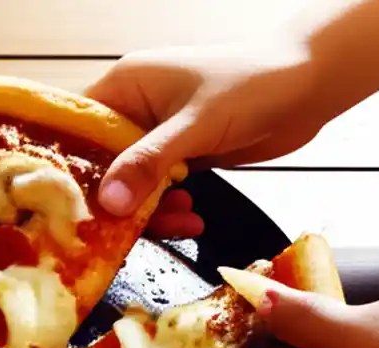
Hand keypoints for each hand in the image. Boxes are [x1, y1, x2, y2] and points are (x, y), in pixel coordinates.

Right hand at [86, 42, 323, 226]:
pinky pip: (160, 188)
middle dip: (115, 199)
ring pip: (133, 183)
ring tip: (179, 223)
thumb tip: (108, 203)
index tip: (66, 208)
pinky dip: (170, 207)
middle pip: (102, 163)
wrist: (312, 84)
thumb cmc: (253, 85)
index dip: (68, 168)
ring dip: (150, 210)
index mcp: (125, 85)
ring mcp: (159, 133)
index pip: (76, 128)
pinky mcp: (183, 153)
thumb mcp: (195, 126)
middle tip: (125, 232)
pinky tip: (190, 219)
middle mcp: (135, 108)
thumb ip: (149, 163)